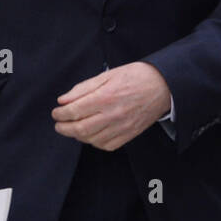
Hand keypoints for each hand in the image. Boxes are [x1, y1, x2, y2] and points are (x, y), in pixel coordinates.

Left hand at [52, 61, 170, 150]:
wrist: (164, 86)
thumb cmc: (137, 77)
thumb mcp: (108, 75)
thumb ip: (84, 88)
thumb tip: (63, 100)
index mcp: (106, 97)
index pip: (74, 111)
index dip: (60, 114)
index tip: (56, 113)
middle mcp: (113, 114)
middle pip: (80, 129)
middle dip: (64, 128)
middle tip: (59, 124)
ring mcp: (122, 126)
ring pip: (91, 139)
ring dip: (78, 136)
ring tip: (74, 128)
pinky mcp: (129, 134)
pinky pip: (106, 145)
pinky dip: (95, 142)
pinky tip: (92, 134)